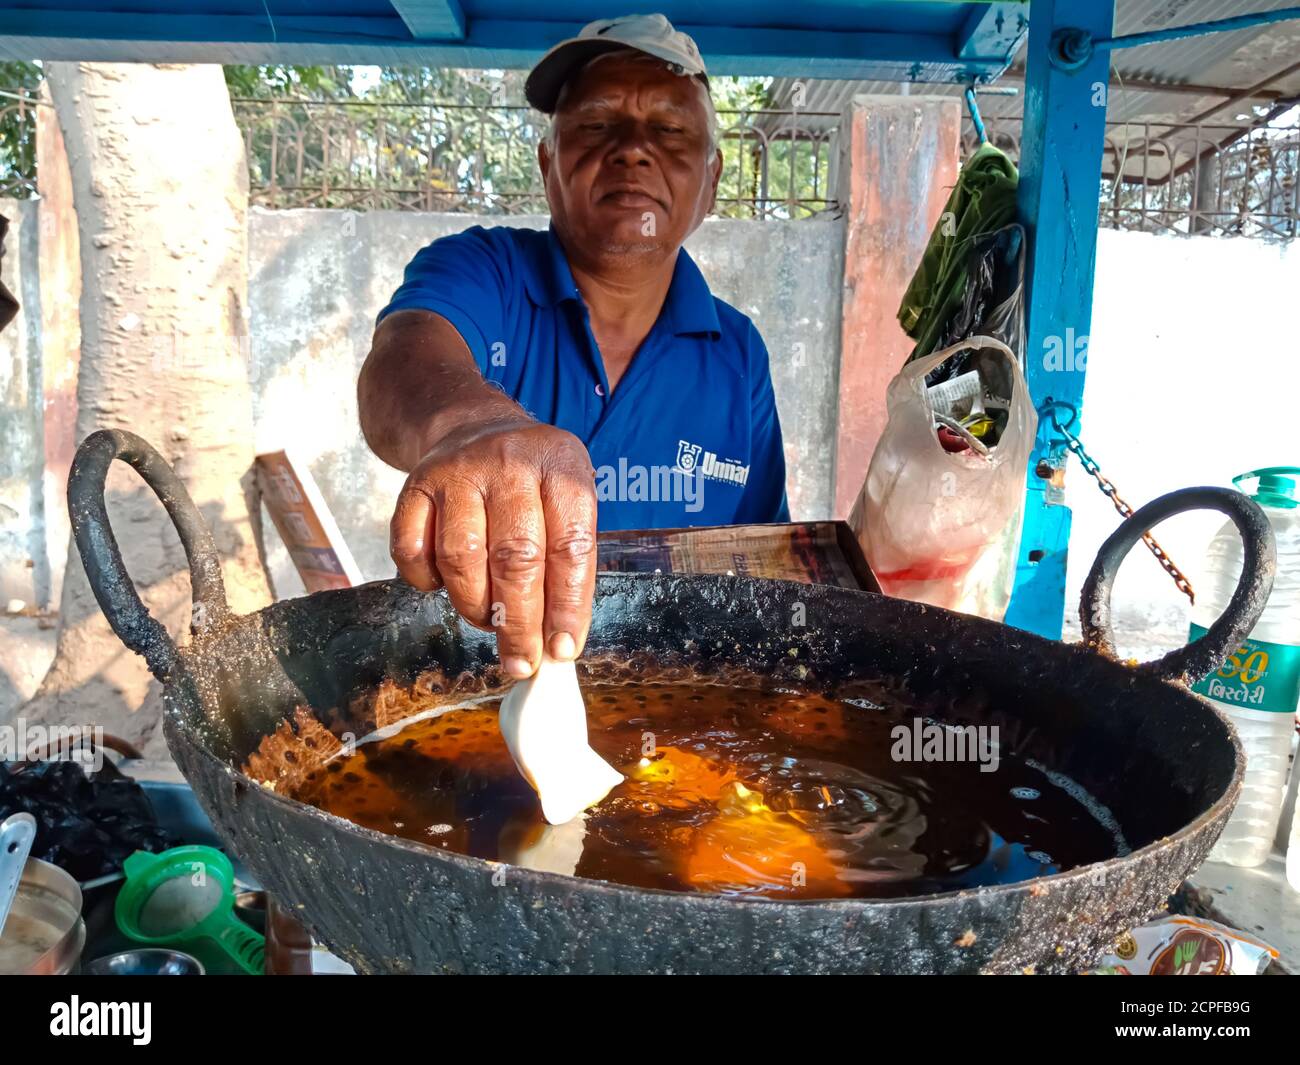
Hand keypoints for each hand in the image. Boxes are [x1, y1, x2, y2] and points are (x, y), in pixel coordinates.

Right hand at [389, 417, 597, 677]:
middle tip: (521, 661)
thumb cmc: (531, 483)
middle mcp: (510, 464)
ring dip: (475, 606)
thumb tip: (558, 644)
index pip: (570, 547)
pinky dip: (426, 581)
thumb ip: (569, 566)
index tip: (563, 650)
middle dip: (519, 622)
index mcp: (561, 468)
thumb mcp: (567, 502)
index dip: (567, 606)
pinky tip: (444, 587)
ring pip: (462, 557)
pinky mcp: (416, 484)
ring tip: (489, 622)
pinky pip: (412, 549)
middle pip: (515, 557)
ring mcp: (458, 471)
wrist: (474, 426)